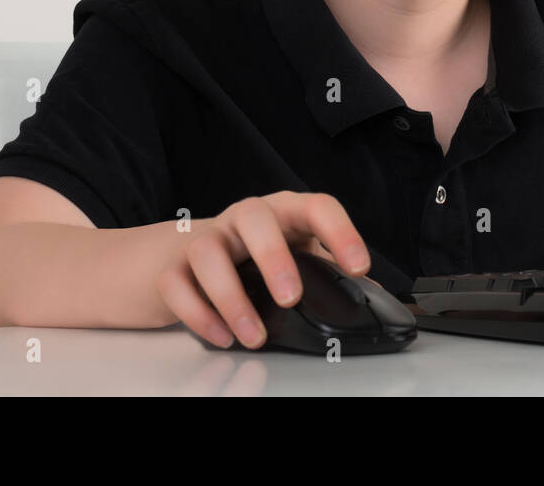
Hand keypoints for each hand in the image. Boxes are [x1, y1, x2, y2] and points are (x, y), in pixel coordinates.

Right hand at [156, 191, 370, 349]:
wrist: (189, 256)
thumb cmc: (253, 255)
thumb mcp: (295, 253)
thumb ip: (326, 270)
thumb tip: (371, 296)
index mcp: (283, 213)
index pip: (316, 207)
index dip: (340, 232)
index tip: (358, 267)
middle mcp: (243, 219)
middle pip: (254, 217)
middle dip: (273, 257)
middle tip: (291, 298)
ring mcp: (206, 239)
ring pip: (208, 252)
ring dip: (231, 298)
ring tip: (254, 336)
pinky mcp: (172, 267)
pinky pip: (177, 285)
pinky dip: (199, 314)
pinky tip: (223, 336)